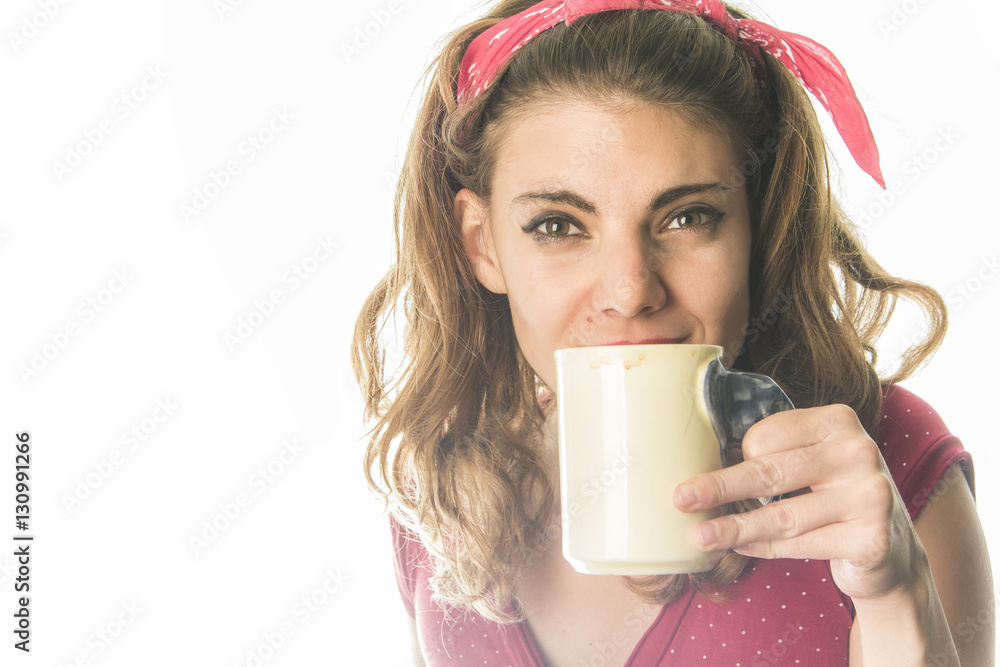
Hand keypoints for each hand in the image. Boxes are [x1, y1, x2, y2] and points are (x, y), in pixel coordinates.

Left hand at [673, 404, 924, 601]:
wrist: (890, 547)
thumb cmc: (833, 496)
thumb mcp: (812, 461)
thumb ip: (774, 456)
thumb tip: (703, 470)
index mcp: (838, 421)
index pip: (767, 436)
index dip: (740, 456)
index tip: (723, 468)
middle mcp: (858, 451)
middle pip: (770, 473)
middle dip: (719, 487)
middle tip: (681, 498)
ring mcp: (870, 494)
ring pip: (782, 516)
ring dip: (735, 527)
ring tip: (700, 536)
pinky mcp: (872, 537)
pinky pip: (802, 544)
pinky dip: (765, 548)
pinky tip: (741, 547)